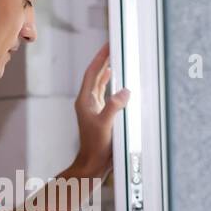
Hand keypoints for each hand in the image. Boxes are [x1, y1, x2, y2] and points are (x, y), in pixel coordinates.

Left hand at [72, 43, 129, 178]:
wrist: (92, 165)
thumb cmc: (96, 148)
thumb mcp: (105, 126)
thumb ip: (114, 107)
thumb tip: (125, 91)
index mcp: (85, 101)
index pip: (92, 73)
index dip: (100, 58)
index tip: (108, 45)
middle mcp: (87, 102)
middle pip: (95, 75)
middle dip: (104, 60)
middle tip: (113, 46)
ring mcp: (93, 108)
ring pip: (100, 83)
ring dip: (107, 70)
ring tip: (115, 57)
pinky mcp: (100, 115)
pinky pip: (105, 93)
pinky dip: (110, 84)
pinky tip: (115, 80)